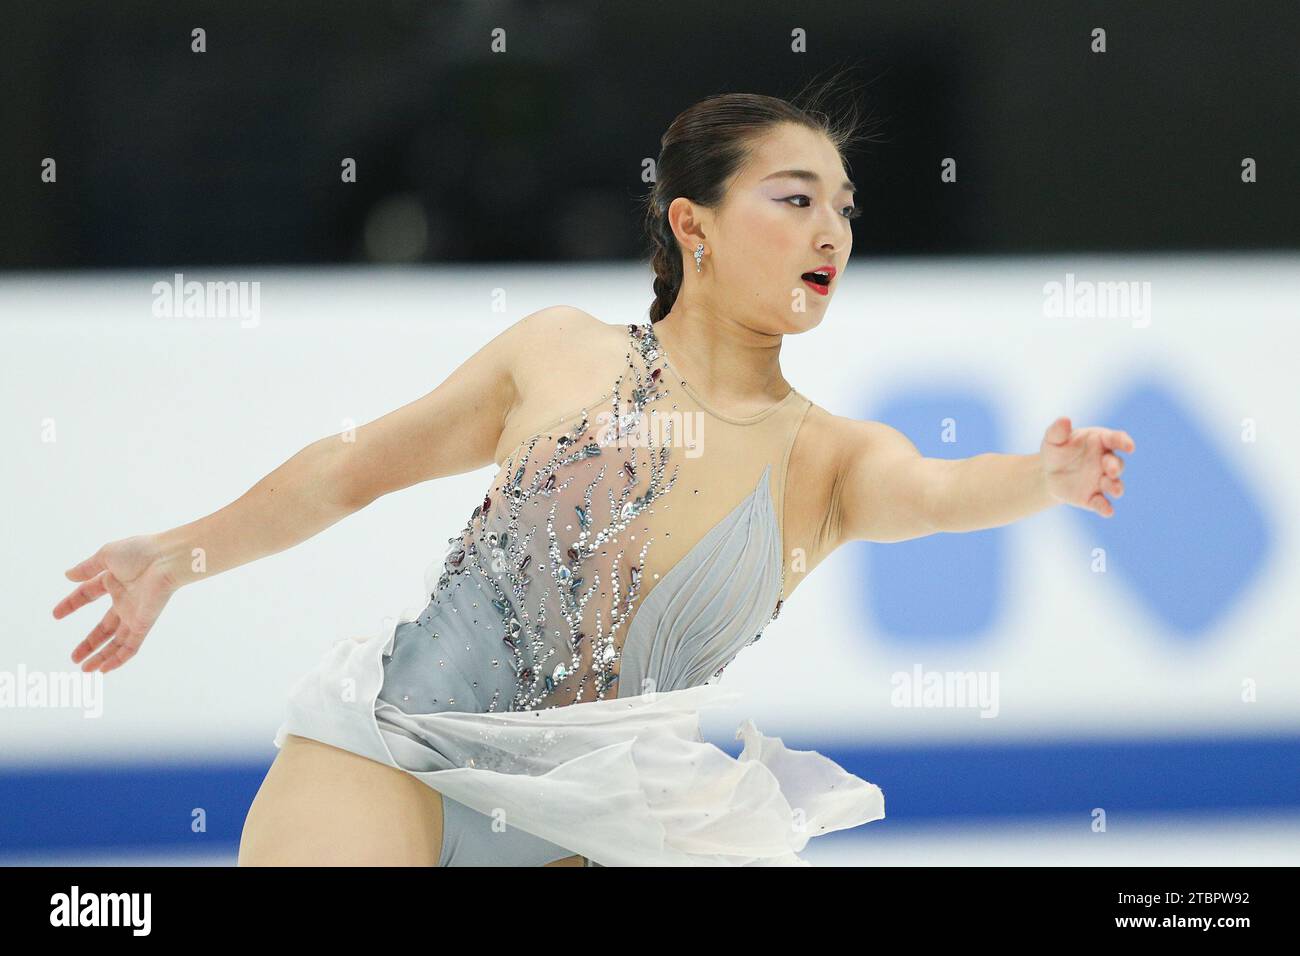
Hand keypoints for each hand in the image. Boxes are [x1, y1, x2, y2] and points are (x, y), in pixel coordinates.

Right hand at [53, 534, 175, 672]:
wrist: (166, 559)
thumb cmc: (141, 552)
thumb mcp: (106, 556)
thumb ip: (87, 568)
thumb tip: (68, 575)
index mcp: (115, 580)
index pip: (89, 594)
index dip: (72, 603)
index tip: (56, 614)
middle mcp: (126, 600)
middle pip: (105, 627)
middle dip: (90, 642)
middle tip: (73, 657)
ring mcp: (135, 613)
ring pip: (117, 641)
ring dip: (101, 655)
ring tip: (85, 669)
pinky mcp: (144, 623)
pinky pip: (131, 646)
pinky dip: (118, 658)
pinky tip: (104, 669)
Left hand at [1040, 416, 1135, 517]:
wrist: (1048, 474)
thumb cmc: (1056, 451)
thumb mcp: (1053, 439)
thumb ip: (1058, 430)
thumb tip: (1064, 419)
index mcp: (1100, 442)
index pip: (1116, 439)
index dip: (1124, 442)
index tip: (1129, 446)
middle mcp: (1106, 462)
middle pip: (1117, 464)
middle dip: (1116, 466)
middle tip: (1110, 468)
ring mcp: (1101, 481)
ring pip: (1114, 485)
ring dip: (1116, 487)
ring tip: (1113, 489)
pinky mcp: (1093, 498)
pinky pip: (1102, 504)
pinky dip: (1106, 508)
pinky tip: (1107, 511)